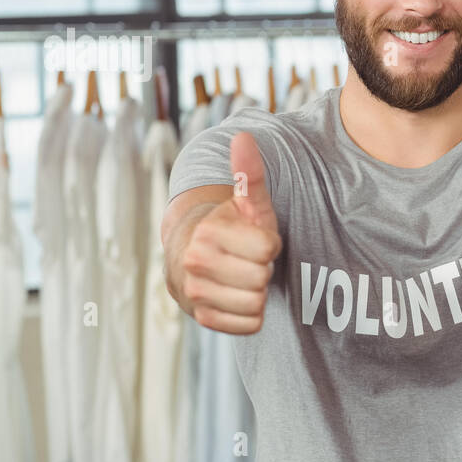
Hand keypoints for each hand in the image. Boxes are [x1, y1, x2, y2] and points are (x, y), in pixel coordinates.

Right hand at [181, 131, 281, 333]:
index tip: (253, 238)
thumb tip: (244, 137)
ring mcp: (195, 294)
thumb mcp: (245, 202)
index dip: (269, 243)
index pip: (268, 248)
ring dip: (257, 291)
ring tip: (242, 275)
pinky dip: (251, 314)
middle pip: (262, 277)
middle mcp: (194, 264)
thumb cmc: (229, 227)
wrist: (192, 257)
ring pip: (257, 303)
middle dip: (262, 268)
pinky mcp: (203, 319)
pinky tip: (237, 295)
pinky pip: (250, 324)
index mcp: (207, 232)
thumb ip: (249, 173)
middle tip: (247, 258)